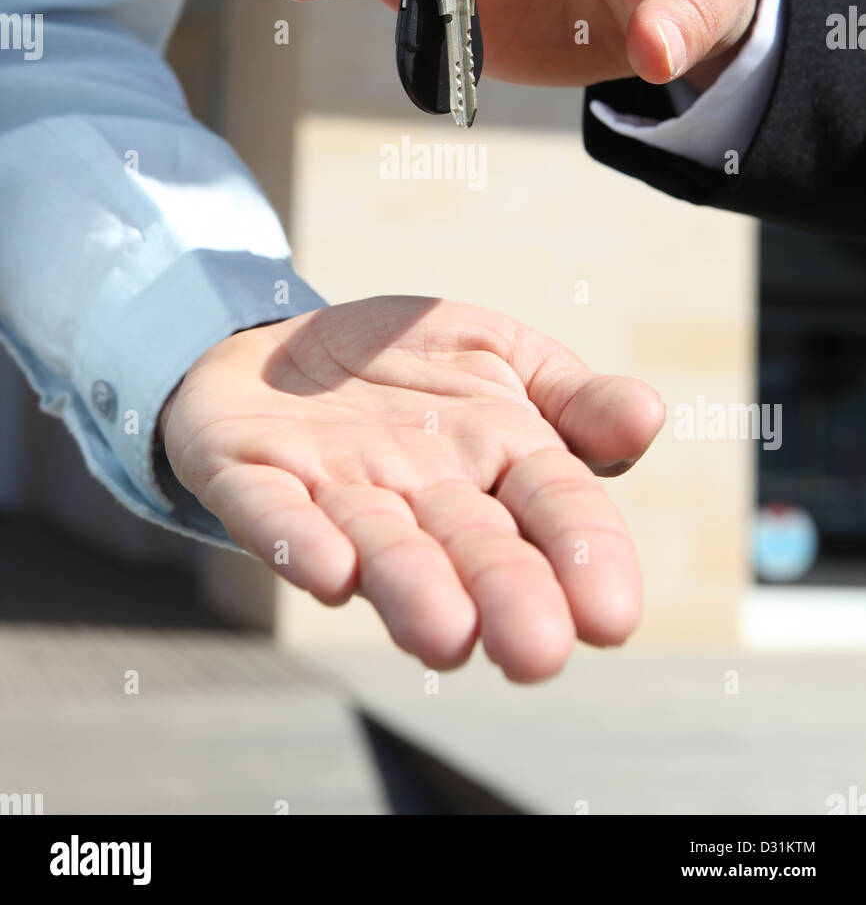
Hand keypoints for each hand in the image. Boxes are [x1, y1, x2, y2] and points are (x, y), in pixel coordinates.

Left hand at [160, 296, 663, 681]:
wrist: (285, 344)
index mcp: (499, 459)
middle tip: (536, 652)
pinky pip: (275, 516)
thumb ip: (570, 394)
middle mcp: (424, 495)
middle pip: (473, 547)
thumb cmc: (409, 369)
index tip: (613, 614)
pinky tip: (328, 570)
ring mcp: (339, 491)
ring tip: (445, 634)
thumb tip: (647, 416)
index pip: (557, 507)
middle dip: (504, 595)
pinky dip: (298, 542)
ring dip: (409, 588)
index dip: (585, 555)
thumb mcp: (499, 353)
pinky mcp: (254, 479)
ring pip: (381, 549)